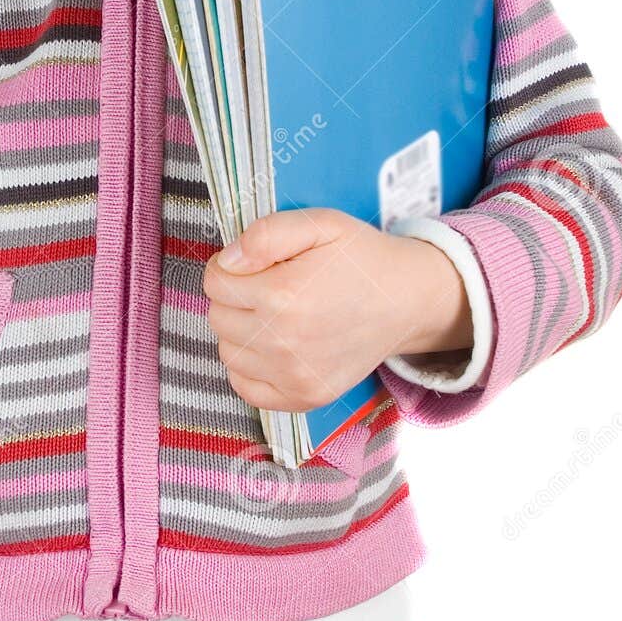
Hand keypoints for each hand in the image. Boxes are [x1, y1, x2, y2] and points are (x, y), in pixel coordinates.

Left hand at [202, 208, 472, 413]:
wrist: (406, 300)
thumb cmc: (360, 258)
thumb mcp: (319, 223)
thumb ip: (267, 233)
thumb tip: (228, 261)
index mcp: (283, 295)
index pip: (215, 281)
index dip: (230, 266)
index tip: (256, 264)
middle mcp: (284, 342)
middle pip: (218, 316)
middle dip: (235, 297)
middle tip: (270, 286)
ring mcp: (294, 376)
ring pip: (227, 350)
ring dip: (241, 330)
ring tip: (276, 315)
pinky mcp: (304, 397)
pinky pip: (244, 386)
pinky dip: (249, 367)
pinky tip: (274, 346)